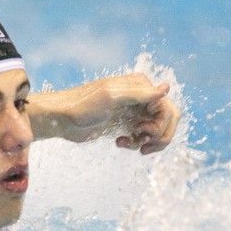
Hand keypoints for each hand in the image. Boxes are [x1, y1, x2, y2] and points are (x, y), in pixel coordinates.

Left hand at [30, 73, 180, 154]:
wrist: (62, 119)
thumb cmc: (83, 104)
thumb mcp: (111, 97)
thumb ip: (140, 93)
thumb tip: (166, 88)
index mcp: (140, 86)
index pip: (168, 107)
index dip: (161, 124)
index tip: (143, 131)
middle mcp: (140, 96)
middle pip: (167, 119)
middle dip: (159, 136)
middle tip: (143, 144)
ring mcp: (133, 111)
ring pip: (156, 130)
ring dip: (148, 141)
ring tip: (130, 145)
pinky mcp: (125, 124)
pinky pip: (142, 137)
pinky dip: (135, 144)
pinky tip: (120, 143)